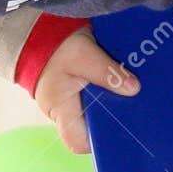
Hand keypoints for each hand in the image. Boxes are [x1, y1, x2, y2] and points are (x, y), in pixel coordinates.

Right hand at [33, 28, 139, 154]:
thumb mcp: (83, 55)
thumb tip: (133, 89)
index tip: (119, 128)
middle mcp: (61, 111)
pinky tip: (121, 82)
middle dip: (111, 118)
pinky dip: (106, 91)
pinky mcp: (71, 90)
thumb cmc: (55, 45)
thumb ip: (107, 72)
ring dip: (111, 102)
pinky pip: (92, 98)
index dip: (98, 142)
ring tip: (131, 93)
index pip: (77, 142)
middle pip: (90, 127)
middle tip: (132, 106)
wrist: (39, 29)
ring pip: (94, 111)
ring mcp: (66, 102)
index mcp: (60, 109)